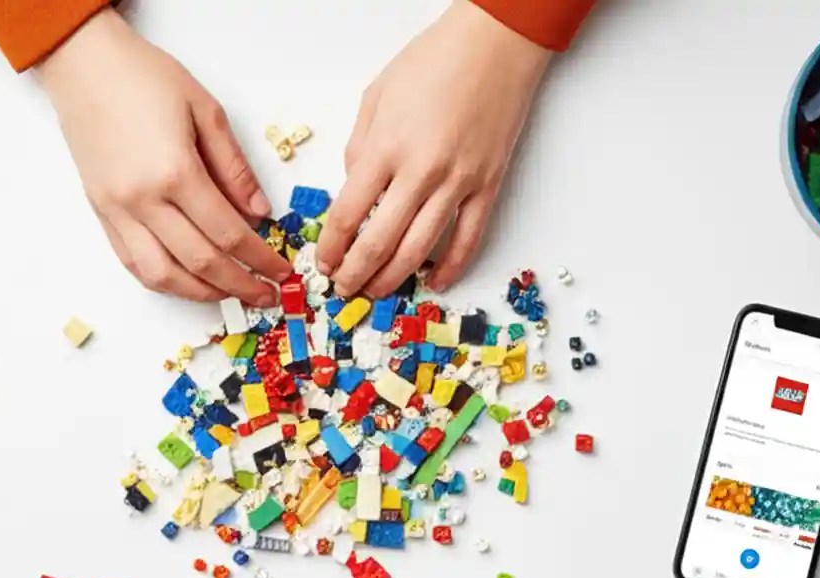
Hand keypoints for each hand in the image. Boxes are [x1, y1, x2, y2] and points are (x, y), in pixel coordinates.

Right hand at [38, 10, 288, 304]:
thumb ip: (234, 167)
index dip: (260, 259)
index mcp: (175, 172)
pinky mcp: (101, 213)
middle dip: (240, 285)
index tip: (280, 271)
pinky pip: (133, 263)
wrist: (83, 65)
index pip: (229, 233)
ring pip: (163, 276)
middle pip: (200, 263)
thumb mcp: (205, 111)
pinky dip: (165, 281)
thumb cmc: (143, 77)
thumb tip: (259, 212)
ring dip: (202, 293)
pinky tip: (189, 282)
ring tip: (231, 294)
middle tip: (266, 295)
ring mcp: (118, 211)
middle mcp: (143, 200)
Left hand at [317, 0, 551, 296]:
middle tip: (344, 290)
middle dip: (356, 274)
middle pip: (379, 242)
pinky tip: (434, 282)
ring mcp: (457, 183)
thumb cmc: (434, 60)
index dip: (332, 247)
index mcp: (385, 148)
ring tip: (376, 291)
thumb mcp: (376, 96)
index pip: (348, 214)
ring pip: (420, 250)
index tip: (324, 264)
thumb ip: (360, 147)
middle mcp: (420, 172)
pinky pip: (468, 239)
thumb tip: (354, 187)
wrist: (495, 44)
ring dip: (393, 279)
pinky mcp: (488, 186)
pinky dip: (451, 267)